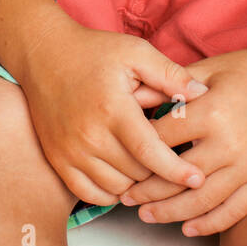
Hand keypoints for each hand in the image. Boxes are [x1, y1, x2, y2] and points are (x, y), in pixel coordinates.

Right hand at [18, 19, 210, 206]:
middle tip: (173, 162)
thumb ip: (170, 74)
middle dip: (159, 172)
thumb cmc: (93, 52)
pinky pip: (90, 193)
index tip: (198, 180)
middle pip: (136, 173)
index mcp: (113, 109)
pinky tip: (121, 174)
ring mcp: (70, 150)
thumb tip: (203, 94)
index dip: (177, 171)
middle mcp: (89, 135)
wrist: (44, 54)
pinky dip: (110, 191)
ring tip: (147, 165)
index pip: (150, 153)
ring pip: (116, 188)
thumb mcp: (135, 52)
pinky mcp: (57, 159)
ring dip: (136, 182)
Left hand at [119, 44, 246, 234]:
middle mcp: (230, 143)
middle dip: (146, 190)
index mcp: (211, 111)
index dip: (136, 150)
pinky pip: (234, 210)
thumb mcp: (207, 69)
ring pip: (202, 201)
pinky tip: (187, 228)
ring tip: (146, 215)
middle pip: (176, 177)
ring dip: (170, 213)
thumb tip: (131, 99)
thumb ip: (169, 86)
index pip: (162, 139)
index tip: (118, 157)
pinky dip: (209, 224)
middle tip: (124, 197)